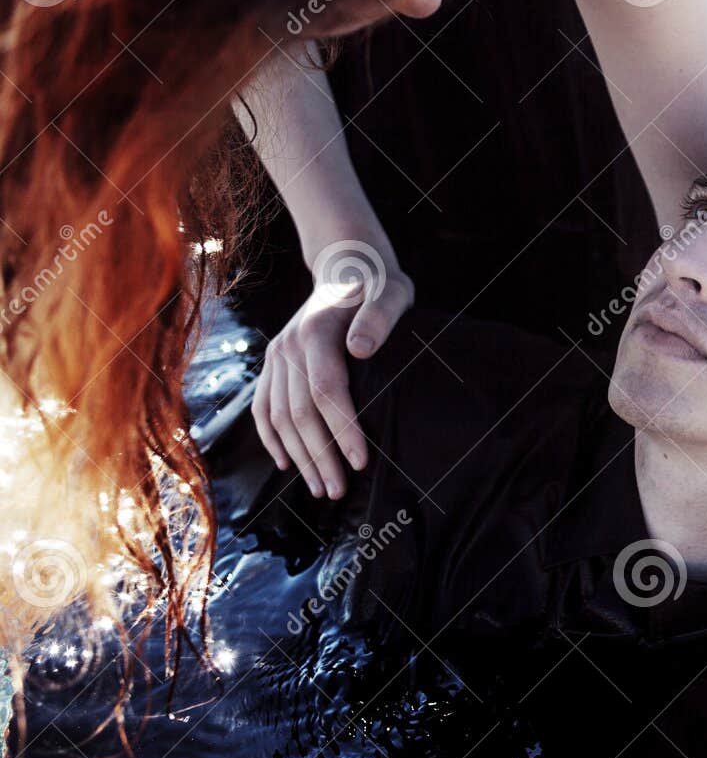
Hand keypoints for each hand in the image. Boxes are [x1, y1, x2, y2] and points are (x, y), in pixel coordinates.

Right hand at [252, 237, 412, 498]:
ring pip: (278, 416)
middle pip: (299, 413)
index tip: (361, 462)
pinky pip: (263, 407)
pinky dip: (271, 438)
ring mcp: (277, 356)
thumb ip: (379, 318)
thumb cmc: (379, 285)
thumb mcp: (392, 293)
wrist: (346, 266)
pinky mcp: (275, 362)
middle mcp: (288, 347)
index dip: (342, 430)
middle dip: (321, 456)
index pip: (326, 392)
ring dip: (298, 457)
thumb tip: (359, 349)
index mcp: (316, 334)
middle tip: (339, 492)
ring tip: (320, 489)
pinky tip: (287, 465)